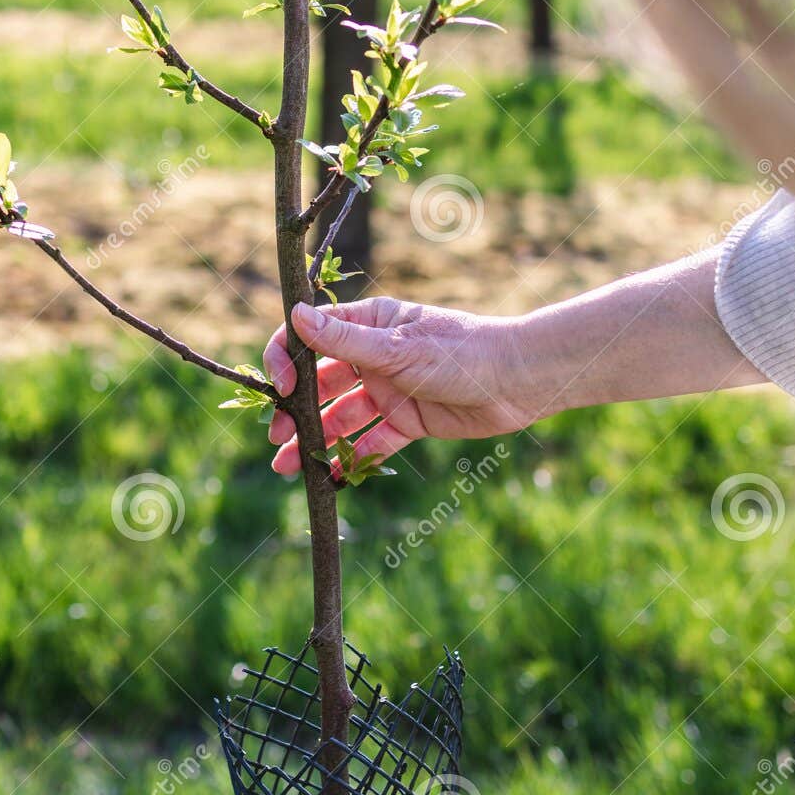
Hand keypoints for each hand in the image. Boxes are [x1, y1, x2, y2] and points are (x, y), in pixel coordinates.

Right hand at [262, 297, 541, 474]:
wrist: (518, 382)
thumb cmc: (461, 351)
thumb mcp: (398, 348)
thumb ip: (345, 340)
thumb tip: (296, 316)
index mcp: (369, 325)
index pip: (311, 336)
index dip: (288, 360)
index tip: (281, 389)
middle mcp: (373, 355)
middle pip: (320, 382)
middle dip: (294, 409)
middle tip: (276, 437)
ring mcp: (390, 389)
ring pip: (341, 416)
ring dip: (314, 439)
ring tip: (286, 467)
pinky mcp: (408, 421)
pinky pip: (372, 442)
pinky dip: (351, 459)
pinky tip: (329, 478)